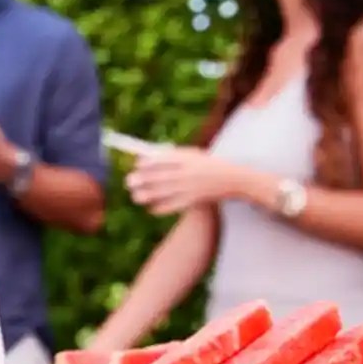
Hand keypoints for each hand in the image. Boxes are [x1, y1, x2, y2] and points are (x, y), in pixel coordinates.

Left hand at [126, 148, 240, 215]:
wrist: (233, 179)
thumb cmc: (207, 165)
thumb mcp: (192, 155)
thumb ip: (169, 155)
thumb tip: (142, 160)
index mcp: (188, 158)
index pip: (162, 159)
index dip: (147, 163)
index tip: (137, 166)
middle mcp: (188, 172)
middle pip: (159, 176)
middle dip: (142, 180)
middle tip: (129, 182)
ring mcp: (190, 187)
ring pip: (163, 193)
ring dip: (146, 195)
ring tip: (136, 197)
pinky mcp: (194, 201)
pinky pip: (172, 206)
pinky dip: (159, 208)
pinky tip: (151, 208)